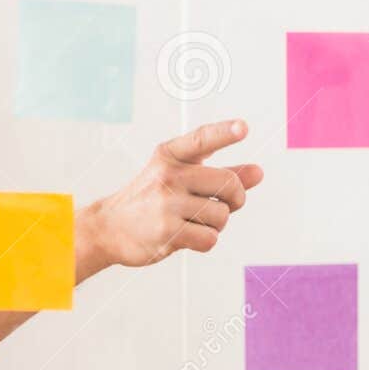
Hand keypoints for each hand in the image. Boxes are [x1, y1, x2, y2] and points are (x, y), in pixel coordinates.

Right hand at [80, 119, 263, 269]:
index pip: (202, 139)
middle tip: (225, 205)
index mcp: (170, 155)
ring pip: (222, 215)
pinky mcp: (167, 231)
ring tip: (193, 221)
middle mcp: (169, 175)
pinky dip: (205, 241)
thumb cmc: (152, 201)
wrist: (110, 228)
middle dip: (236, 199)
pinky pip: (210, 238)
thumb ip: (219, 175)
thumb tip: (258, 172)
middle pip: (229, 183)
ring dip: (216, 225)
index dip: (224, 133)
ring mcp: (167, 203)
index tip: (243, 128)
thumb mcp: (180, 179)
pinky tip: (186, 236)